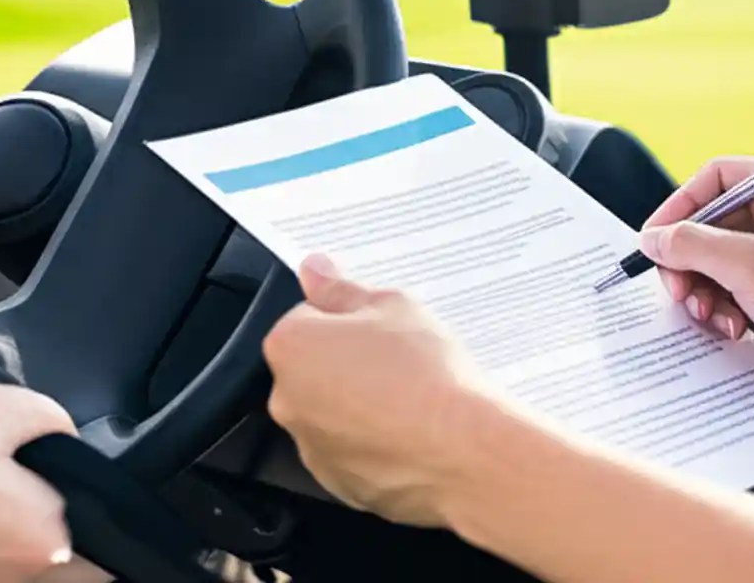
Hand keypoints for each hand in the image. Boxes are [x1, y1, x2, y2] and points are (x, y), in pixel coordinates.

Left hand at [264, 254, 490, 527]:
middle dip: (349, 362)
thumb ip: (342, 288)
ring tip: (411, 399)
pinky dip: (375, 444)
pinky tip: (412, 433)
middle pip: (315, 369)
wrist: (465, 451)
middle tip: (399, 360)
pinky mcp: (341, 485)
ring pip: (334, 414)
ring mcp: (313, 449)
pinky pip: (353, 453)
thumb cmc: (427, 373)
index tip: (380, 328)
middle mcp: (287, 402)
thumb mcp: (392, 305)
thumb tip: (314, 269)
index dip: (348, 319)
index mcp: (291, 348)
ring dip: (360, 404)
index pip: (308, 319)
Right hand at [639, 157, 753, 411]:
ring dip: (702, 290)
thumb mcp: (748, 266)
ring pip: (716, 261)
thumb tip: (651, 238)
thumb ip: (689, 244)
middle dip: (689, 261)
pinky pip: (731, 289)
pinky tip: (731, 328)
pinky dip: (721, 307)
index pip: (717, 177)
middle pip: (710, 224)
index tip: (654, 238)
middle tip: (677, 288)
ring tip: (708, 314)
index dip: (680, 206)